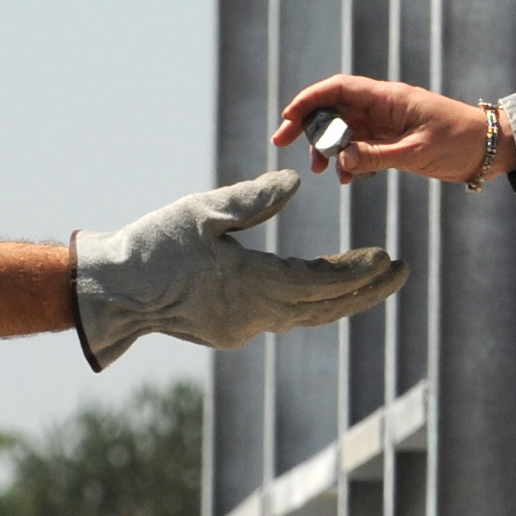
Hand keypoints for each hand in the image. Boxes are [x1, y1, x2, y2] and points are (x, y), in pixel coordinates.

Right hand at [69, 171, 403, 364]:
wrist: (113, 290)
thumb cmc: (154, 244)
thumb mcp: (202, 211)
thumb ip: (253, 199)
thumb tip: (295, 182)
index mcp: (248, 284)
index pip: (318, 282)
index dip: (357, 272)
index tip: (388, 258)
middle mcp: (252, 315)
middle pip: (323, 306)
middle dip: (366, 289)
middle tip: (402, 271)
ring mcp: (242, 329)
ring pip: (306, 316)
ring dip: (343, 299)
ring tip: (376, 279)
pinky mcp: (231, 333)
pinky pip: (284, 319)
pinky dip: (312, 305)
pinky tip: (326, 291)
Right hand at [277, 76, 499, 185]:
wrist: (492, 148)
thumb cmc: (461, 141)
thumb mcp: (418, 152)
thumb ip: (378, 156)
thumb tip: (340, 161)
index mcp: (389, 98)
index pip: (339, 88)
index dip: (309, 99)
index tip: (287, 119)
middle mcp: (383, 106)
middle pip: (334, 107)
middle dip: (308, 124)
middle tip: (282, 144)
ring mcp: (387, 123)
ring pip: (344, 129)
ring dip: (327, 146)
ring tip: (319, 170)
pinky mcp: (393, 140)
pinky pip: (361, 146)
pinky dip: (348, 159)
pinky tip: (346, 178)